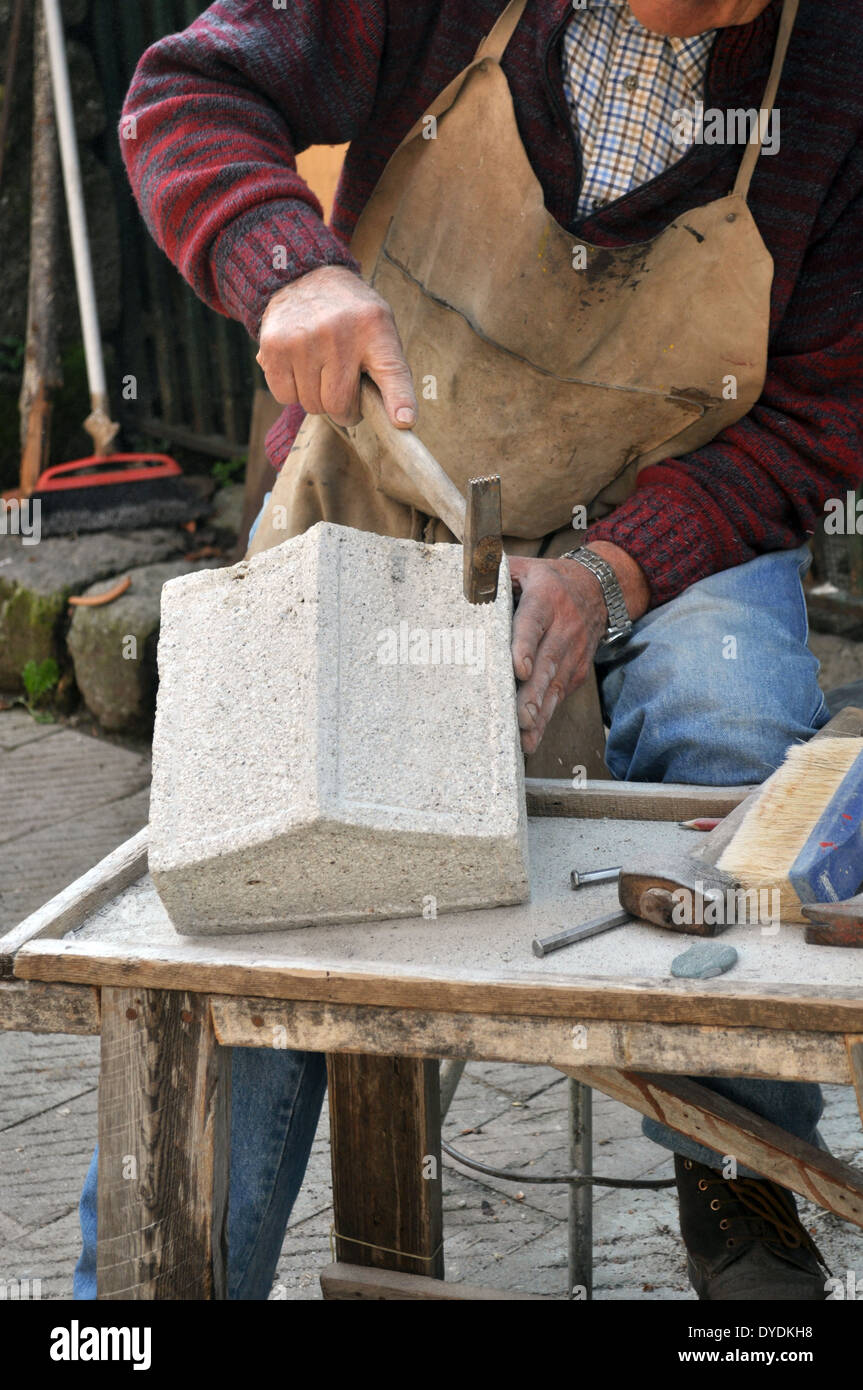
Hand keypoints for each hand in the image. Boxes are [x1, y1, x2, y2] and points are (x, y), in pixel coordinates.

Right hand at [256, 265, 417, 427]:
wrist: (303, 276)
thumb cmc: (349, 316)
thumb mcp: (379, 328)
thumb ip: (391, 371)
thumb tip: (401, 422)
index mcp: (375, 328)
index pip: (391, 372)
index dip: (399, 400)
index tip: (403, 422)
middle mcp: (338, 333)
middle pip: (339, 405)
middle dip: (343, 408)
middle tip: (344, 389)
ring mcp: (303, 339)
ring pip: (311, 404)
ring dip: (316, 398)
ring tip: (320, 371)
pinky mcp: (274, 346)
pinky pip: (285, 396)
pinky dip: (292, 391)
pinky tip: (299, 367)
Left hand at [508, 543, 649, 755]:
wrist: (598, 588)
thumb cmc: (548, 581)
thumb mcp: (525, 568)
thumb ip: (495, 575)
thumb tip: (464, 583)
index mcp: (546, 598)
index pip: (534, 623)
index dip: (526, 646)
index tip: (519, 670)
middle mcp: (564, 626)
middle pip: (547, 662)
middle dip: (533, 693)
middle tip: (521, 717)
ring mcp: (574, 651)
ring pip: (555, 684)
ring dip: (541, 712)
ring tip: (526, 735)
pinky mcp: (577, 670)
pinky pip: (560, 696)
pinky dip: (546, 718)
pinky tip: (532, 738)